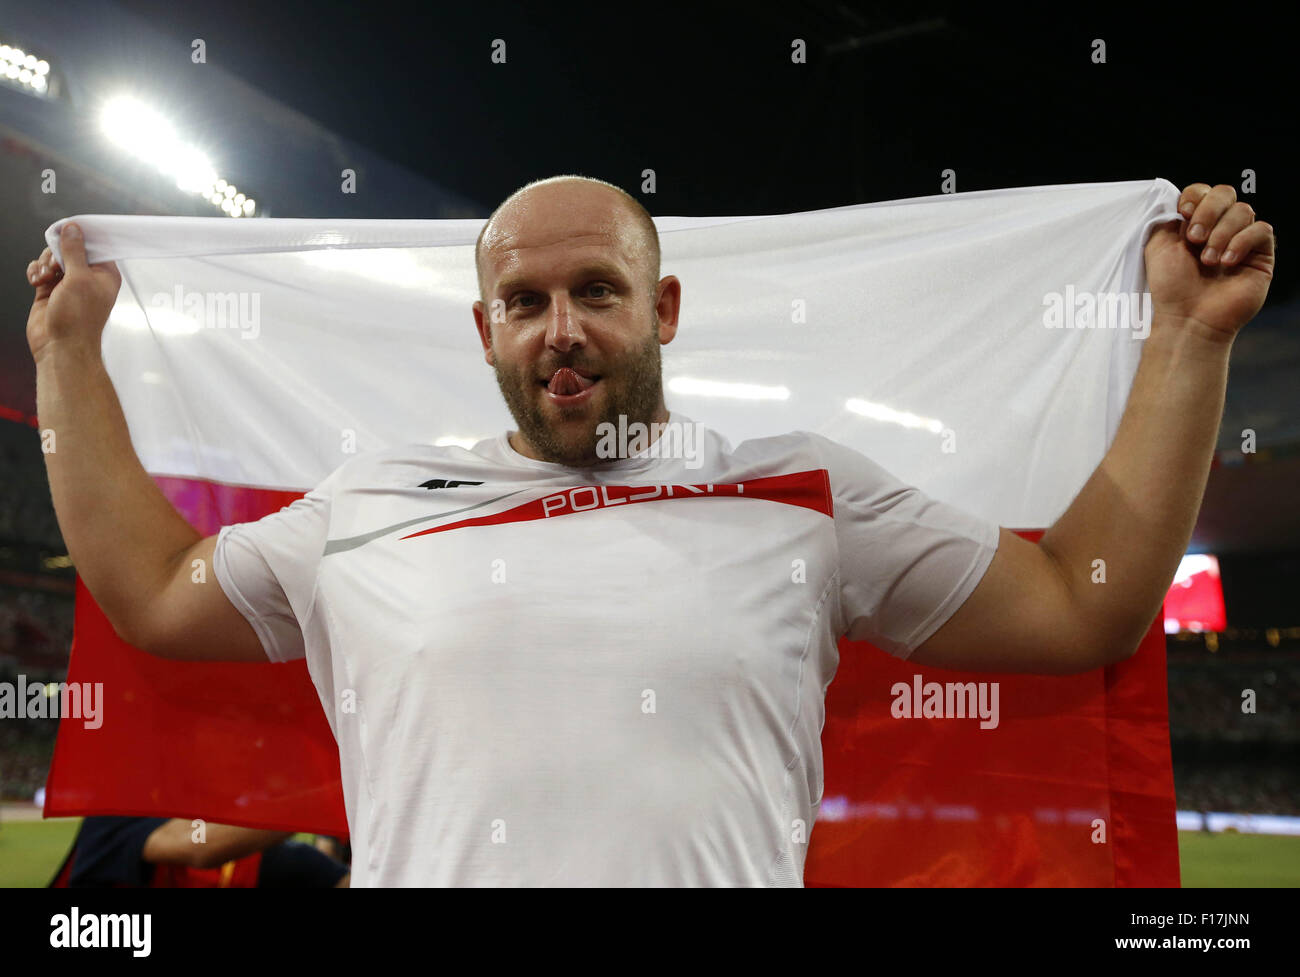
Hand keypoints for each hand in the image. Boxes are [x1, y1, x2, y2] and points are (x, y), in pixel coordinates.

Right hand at [26, 222, 121, 360]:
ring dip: (44, 264)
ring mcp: (68, 283)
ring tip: (46, 279)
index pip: (94, 245)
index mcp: (105, 274)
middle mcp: (88, 277)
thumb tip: (72, 230)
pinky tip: (37, 282)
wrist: (60, 346)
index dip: (80, 236)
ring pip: (52, 258)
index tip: (66, 230)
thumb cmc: (78, 320)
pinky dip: (36, 272)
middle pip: (69, 248)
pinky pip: (40, 270)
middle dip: (57, 253)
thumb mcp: (79, 278)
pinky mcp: (50, 289)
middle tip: (56, 266)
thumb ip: (74, 251)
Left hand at [1144, 183, 1274, 341]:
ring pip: (1243, 210)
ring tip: (1208, 261)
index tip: (1183, 214)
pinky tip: (1227, 262)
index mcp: (1194, 223)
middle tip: (1194, 239)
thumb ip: (1169, 217)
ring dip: (1221, 233)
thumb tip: (1186, 198)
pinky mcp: (1260, 255)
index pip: (1203, 191)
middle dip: (1208, 211)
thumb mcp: (1158, 246)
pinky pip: (1261, 230)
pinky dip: (1241, 242)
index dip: (1196, 196)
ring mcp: (1241, 240)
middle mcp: (1219, 228)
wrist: (1187, 318)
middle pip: (1226, 193)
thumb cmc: (1170, 287)